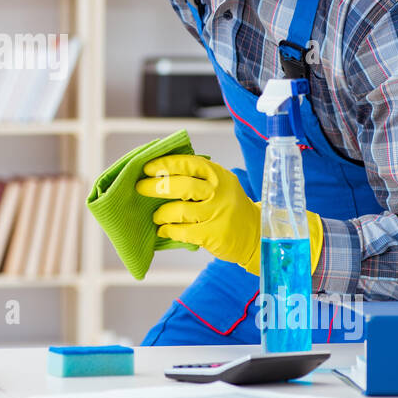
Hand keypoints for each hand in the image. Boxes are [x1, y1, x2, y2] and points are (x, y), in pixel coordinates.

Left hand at [135, 154, 324, 274]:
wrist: (256, 233)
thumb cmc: (230, 206)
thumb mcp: (221, 184)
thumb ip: (198, 177)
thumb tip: (160, 173)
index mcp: (218, 175)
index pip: (188, 163)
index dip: (165, 164)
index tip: (148, 168)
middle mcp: (218, 192)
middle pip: (182, 185)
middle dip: (156, 186)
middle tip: (141, 188)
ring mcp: (216, 214)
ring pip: (179, 210)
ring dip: (162, 213)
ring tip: (156, 215)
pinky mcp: (213, 234)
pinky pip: (183, 231)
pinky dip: (169, 230)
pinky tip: (164, 230)